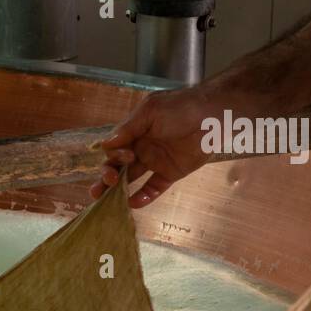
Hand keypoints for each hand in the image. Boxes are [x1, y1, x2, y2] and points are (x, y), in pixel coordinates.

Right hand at [89, 86, 222, 207]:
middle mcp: (140, 148)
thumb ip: (129, 127)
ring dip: (118, 191)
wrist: (212, 115)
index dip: (113, 157)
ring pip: (131, 179)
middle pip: (117, 167)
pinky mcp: (170, 173)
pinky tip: (134, 204)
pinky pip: (154, 188)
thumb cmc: (181, 107)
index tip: (125, 158)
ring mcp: (155, 162)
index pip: (113, 149)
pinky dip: (144, 197)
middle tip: (98, 189)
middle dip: (106, 178)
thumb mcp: (150, 111)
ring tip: (106, 202)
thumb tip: (105, 144)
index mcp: (133, 133)